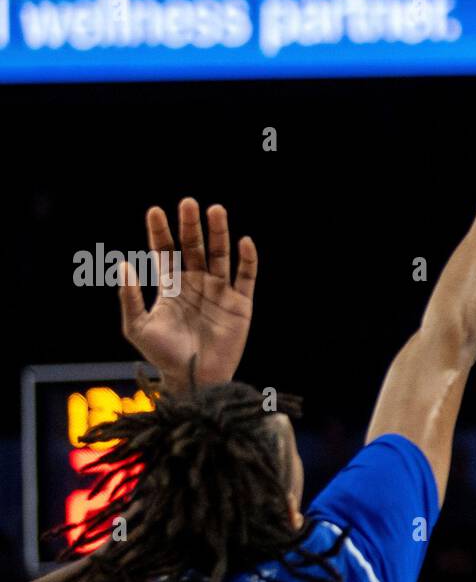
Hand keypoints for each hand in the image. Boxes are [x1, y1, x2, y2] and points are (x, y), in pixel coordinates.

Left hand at [118, 198, 256, 391]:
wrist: (194, 379)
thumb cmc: (164, 356)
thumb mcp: (138, 327)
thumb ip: (129, 297)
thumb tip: (122, 263)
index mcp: (171, 287)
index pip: (165, 252)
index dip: (160, 232)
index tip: (155, 211)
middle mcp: (196, 284)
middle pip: (193, 247)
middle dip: (190, 225)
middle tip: (188, 203)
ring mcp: (219, 292)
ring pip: (220, 255)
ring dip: (218, 233)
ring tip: (215, 210)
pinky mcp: (240, 304)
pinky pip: (246, 277)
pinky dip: (247, 260)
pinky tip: (243, 242)